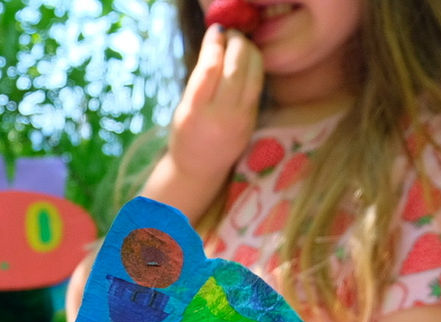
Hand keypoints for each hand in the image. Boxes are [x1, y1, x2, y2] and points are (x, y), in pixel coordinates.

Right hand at [143, 25, 263, 221]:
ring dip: (248, 50)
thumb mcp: (183, 110)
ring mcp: (240, 118)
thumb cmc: (186, 137)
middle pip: (235, 66)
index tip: (215, 30)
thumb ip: (199, 80)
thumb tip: (215, 44)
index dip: (215, 43)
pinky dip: (253, 66)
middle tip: (231, 33)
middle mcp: (220, 116)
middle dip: (235, 42)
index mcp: (195, 113)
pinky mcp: (252, 119)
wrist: (199, 170)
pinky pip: (257, 83)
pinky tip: (245, 60)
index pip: (210, 68)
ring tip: (239, 44)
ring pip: (253, 72)